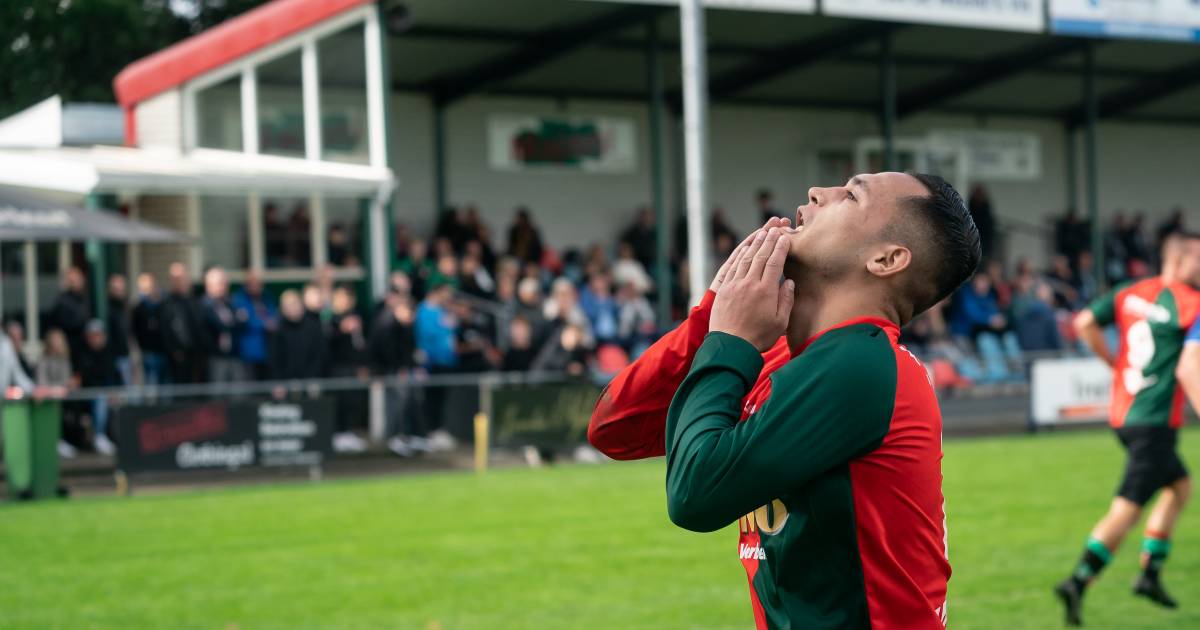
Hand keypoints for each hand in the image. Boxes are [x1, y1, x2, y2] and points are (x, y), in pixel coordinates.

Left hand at [710, 228, 794, 351]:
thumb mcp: (780, 323)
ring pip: (746, 258)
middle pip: (761, 256)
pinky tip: (745, 248)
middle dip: (769, 240)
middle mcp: (749, 284)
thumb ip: (786, 300)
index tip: (786, 237)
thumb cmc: (758, 337)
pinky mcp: (724, 289)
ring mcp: (735, 285)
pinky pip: (732, 266)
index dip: (781, 248)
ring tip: (762, 232)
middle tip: (776, 228)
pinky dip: (739, 255)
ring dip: (754, 244)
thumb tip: (789, 281)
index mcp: (766, 291)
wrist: (730, 346)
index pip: (775, 263)